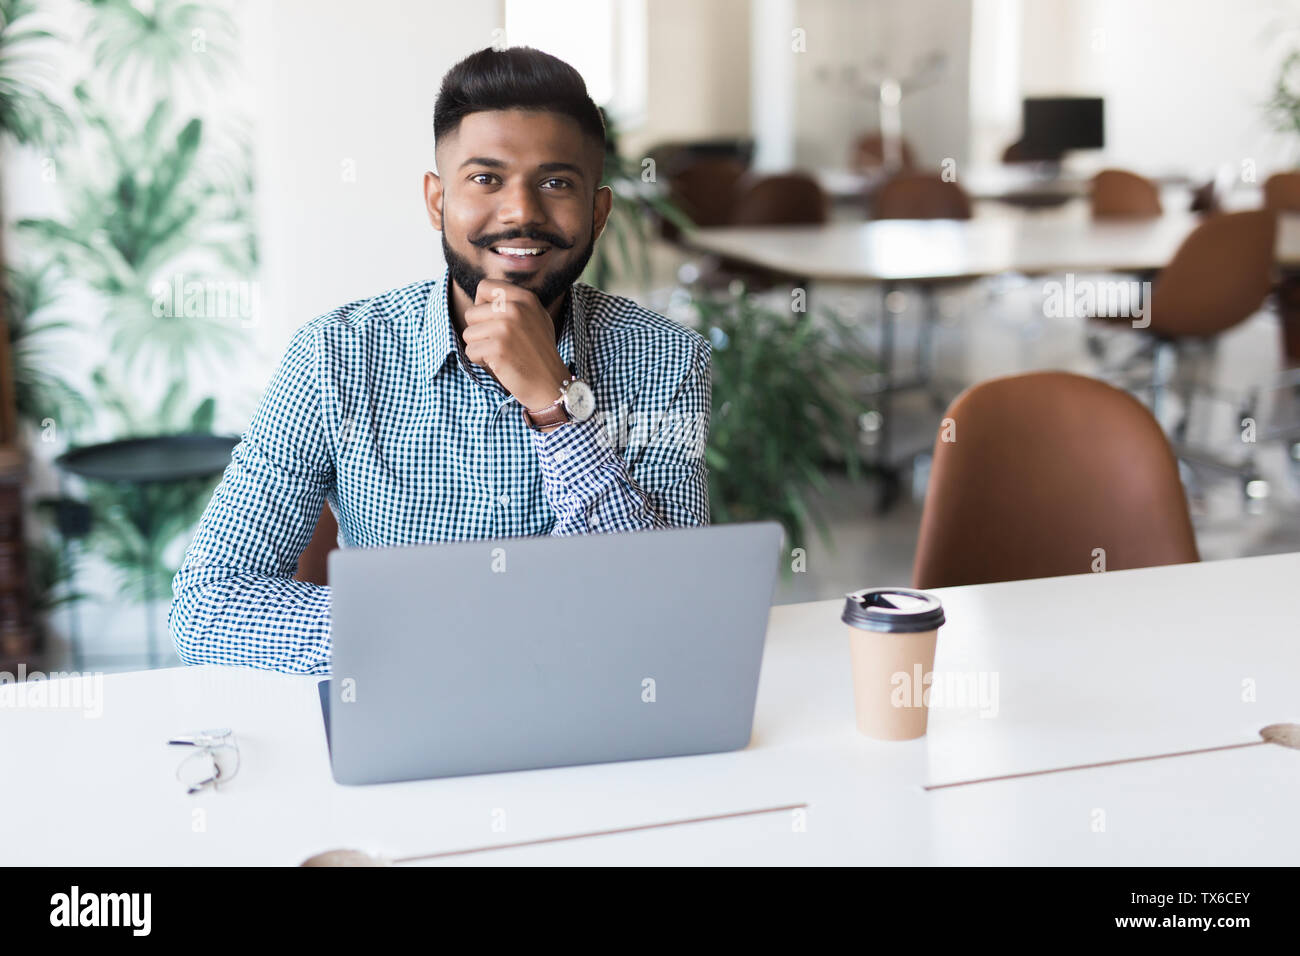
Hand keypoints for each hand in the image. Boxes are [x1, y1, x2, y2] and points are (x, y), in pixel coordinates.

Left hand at [462, 279, 571, 412]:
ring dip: (480, 347)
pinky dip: (480, 361)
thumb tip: (483, 294)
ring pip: (468, 333)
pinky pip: (470, 351)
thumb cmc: (540, 352)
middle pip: (472, 313)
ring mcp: (506, 328)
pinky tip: (499, 364)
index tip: (491, 320)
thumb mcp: (536, 318)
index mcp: (525, 298)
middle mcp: (515, 309)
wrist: (550, 383)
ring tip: (501, 354)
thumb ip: (515, 303)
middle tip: (499, 343)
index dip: (481, 304)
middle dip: (479, 331)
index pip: (485, 286)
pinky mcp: (497, 348)